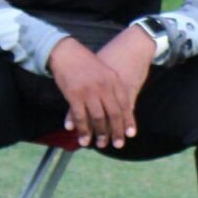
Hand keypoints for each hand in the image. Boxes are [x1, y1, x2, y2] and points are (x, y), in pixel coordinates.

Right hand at [49, 33, 147, 147]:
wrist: (67, 53)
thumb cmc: (87, 64)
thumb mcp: (107, 73)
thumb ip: (115, 89)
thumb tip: (126, 106)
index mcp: (114, 81)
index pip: (124, 105)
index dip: (128, 121)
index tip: (131, 134)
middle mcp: (104, 87)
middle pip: (113, 114)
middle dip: (115, 131)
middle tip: (117, 144)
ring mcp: (89, 92)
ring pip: (97, 118)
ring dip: (98, 133)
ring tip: (100, 144)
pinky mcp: (74, 95)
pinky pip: (79, 116)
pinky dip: (81, 128)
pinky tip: (82, 136)